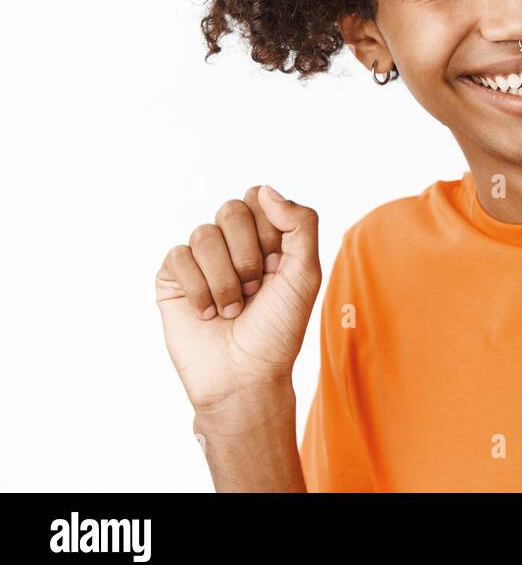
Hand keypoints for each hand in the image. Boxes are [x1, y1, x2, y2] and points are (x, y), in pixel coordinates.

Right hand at [155, 185, 321, 413]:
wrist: (244, 376)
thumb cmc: (279, 328)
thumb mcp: (305, 274)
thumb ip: (300, 224)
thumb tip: (263, 188)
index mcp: (267, 237)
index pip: (259, 198)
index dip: (268, 231)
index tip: (275, 267)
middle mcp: (232, 244)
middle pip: (231, 210)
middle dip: (247, 255)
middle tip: (254, 290)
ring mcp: (201, 260)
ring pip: (203, 234)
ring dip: (224, 279)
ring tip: (233, 309)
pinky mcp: (173, 279)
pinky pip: (178, 257)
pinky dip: (198, 289)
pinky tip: (207, 314)